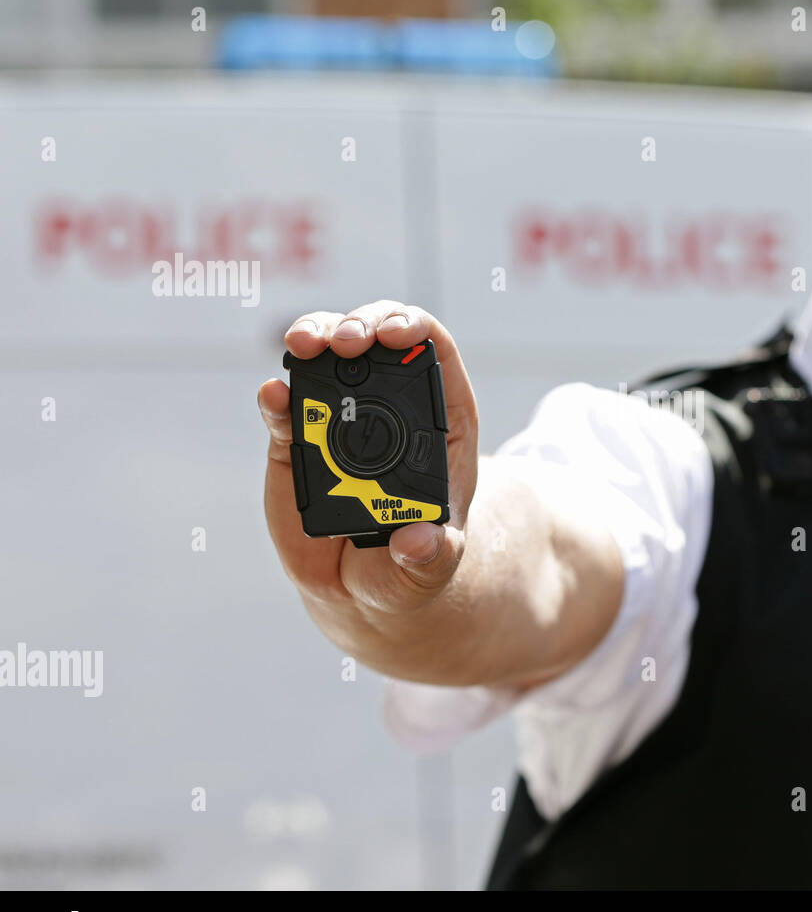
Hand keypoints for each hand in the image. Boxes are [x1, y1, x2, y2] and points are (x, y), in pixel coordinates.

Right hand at [257, 300, 478, 636]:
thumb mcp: (432, 564)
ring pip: (325, 357)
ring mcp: (337, 418)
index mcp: (438, 422)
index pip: (432, 352)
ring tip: (304, 346)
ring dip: (314, 337)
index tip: (398, 335)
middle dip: (360, 325)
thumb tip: (418, 542)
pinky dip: (276, 397)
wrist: (362, 586)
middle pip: (375, 338)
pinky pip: (285, 410)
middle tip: (346, 340)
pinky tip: (273, 396)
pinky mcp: (295, 442)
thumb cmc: (411, 563)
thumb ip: (432, 554)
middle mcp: (386, 406)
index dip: (415, 329)